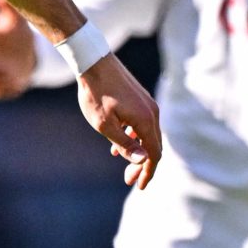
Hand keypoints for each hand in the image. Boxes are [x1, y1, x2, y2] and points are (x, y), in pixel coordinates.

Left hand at [78, 54, 161, 188]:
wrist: (93, 61)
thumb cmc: (95, 94)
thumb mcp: (105, 124)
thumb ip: (124, 144)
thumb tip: (143, 160)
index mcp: (145, 121)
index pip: (154, 154)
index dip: (147, 172)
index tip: (138, 186)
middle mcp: (152, 112)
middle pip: (154, 146)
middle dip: (142, 165)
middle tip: (128, 179)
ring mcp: (148, 104)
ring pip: (148, 135)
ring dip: (137, 150)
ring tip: (120, 160)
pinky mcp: (141, 99)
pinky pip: (142, 124)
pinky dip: (134, 136)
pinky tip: (118, 142)